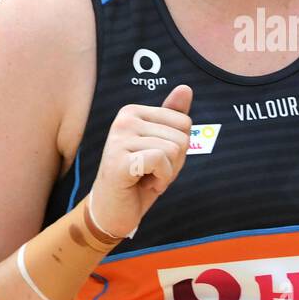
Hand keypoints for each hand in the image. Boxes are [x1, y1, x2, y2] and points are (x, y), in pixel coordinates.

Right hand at [87, 85, 192, 237]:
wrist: (113, 211)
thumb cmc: (140, 178)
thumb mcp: (162, 146)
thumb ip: (173, 118)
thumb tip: (186, 88)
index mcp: (133, 111)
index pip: (184, 122)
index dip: (179, 149)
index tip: (156, 160)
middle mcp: (123, 120)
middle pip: (182, 137)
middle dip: (174, 163)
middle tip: (150, 172)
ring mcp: (119, 139)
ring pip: (173, 150)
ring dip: (167, 174)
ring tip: (144, 178)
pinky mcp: (119, 161)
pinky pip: (162, 161)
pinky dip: (161, 180)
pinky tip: (142, 185)